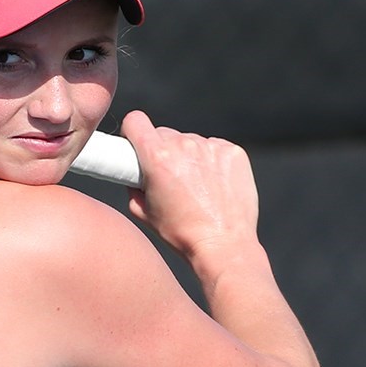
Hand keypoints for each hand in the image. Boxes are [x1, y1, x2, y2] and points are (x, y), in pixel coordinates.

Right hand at [120, 109, 260, 264]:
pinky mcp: (233, 152)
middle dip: (161, 151)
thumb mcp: (143, 214)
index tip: (136, 144)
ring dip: (188, 157)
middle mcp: (184, 146)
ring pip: (190, 141)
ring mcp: (211, 147)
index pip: (135, 121)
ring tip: (196, 187)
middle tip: (168, 177)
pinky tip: (214, 185)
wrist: (223, 245)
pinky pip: (214, 148)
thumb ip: (133, 187)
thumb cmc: (182, 234)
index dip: (133, 132)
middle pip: (164, 133)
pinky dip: (211, 161)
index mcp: (157, 158)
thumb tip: (134, 176)